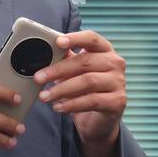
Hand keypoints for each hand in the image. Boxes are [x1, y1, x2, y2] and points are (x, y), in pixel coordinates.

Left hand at [35, 30, 126, 147]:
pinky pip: (92, 101)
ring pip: (88, 82)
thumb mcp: (72, 71)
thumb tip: (44, 50)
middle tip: (38, 77)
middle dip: (58, 70)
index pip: (92, 38)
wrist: (97, 118)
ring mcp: (119, 82)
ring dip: (62, 89)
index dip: (75, 38)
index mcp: (104, 50)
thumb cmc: (83, 88)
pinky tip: (58, 107)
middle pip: (85, 62)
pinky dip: (72, 104)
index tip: (58, 42)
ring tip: (44, 96)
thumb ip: (63, 59)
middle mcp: (115, 63)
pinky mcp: (118, 102)